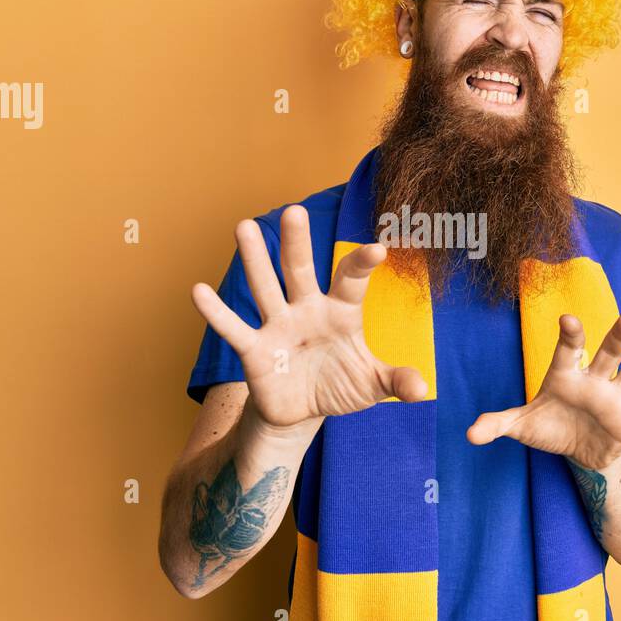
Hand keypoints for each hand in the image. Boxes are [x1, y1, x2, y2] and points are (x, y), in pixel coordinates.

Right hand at [191, 205, 428, 429]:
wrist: (303, 410)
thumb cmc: (339, 385)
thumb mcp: (372, 384)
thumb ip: (396, 380)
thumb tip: (422, 389)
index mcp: (340, 312)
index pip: (352, 281)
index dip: (362, 264)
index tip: (378, 248)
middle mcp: (306, 310)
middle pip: (300, 271)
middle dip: (297, 244)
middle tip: (294, 210)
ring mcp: (278, 326)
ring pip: (265, 287)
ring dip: (254, 260)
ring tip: (243, 226)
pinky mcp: (254, 349)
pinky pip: (233, 328)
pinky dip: (216, 312)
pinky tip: (197, 290)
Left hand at [466, 313, 620, 470]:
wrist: (576, 449)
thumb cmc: (548, 427)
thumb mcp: (521, 426)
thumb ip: (497, 424)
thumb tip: (470, 434)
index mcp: (565, 375)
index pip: (567, 351)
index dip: (570, 336)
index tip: (569, 320)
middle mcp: (594, 380)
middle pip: (607, 354)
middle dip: (617, 339)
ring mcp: (616, 399)